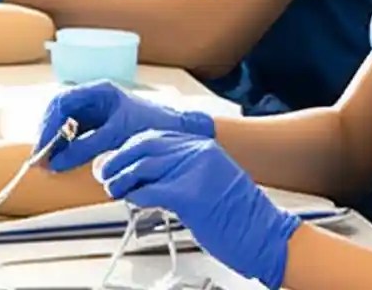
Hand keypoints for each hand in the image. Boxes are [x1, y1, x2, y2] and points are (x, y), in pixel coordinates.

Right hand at [35, 81, 214, 172]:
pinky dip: (66, 147)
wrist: (178, 131)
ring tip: (47, 163)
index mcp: (99, 91)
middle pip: (59, 112)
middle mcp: (94, 98)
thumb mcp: (117, 135)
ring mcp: (96, 112)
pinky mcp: (99, 127)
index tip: (42, 146)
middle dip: (47, 134)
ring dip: (54, 142)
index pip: (62, 102)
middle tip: (40, 157)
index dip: (48, 124)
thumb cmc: (152, 126)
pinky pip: (75, 135)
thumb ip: (86, 147)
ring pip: (65, 124)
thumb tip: (55, 162)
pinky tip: (61, 161)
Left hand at [99, 131, 298, 289]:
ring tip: (113, 189)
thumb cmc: (240, 217)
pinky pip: (151, 190)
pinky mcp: (191, 195)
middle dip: (118, 159)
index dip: (129, 147)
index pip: (155, 136)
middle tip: (105, 173)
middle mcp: (199, 153)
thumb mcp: (211, 181)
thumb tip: (146, 175)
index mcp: (203, 147)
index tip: (114, 158)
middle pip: (145, 146)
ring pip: (144, 166)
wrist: (265, 235)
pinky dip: (135, 195)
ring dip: (122, 179)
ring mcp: (196, 171)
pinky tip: (131, 200)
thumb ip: (181, 172)